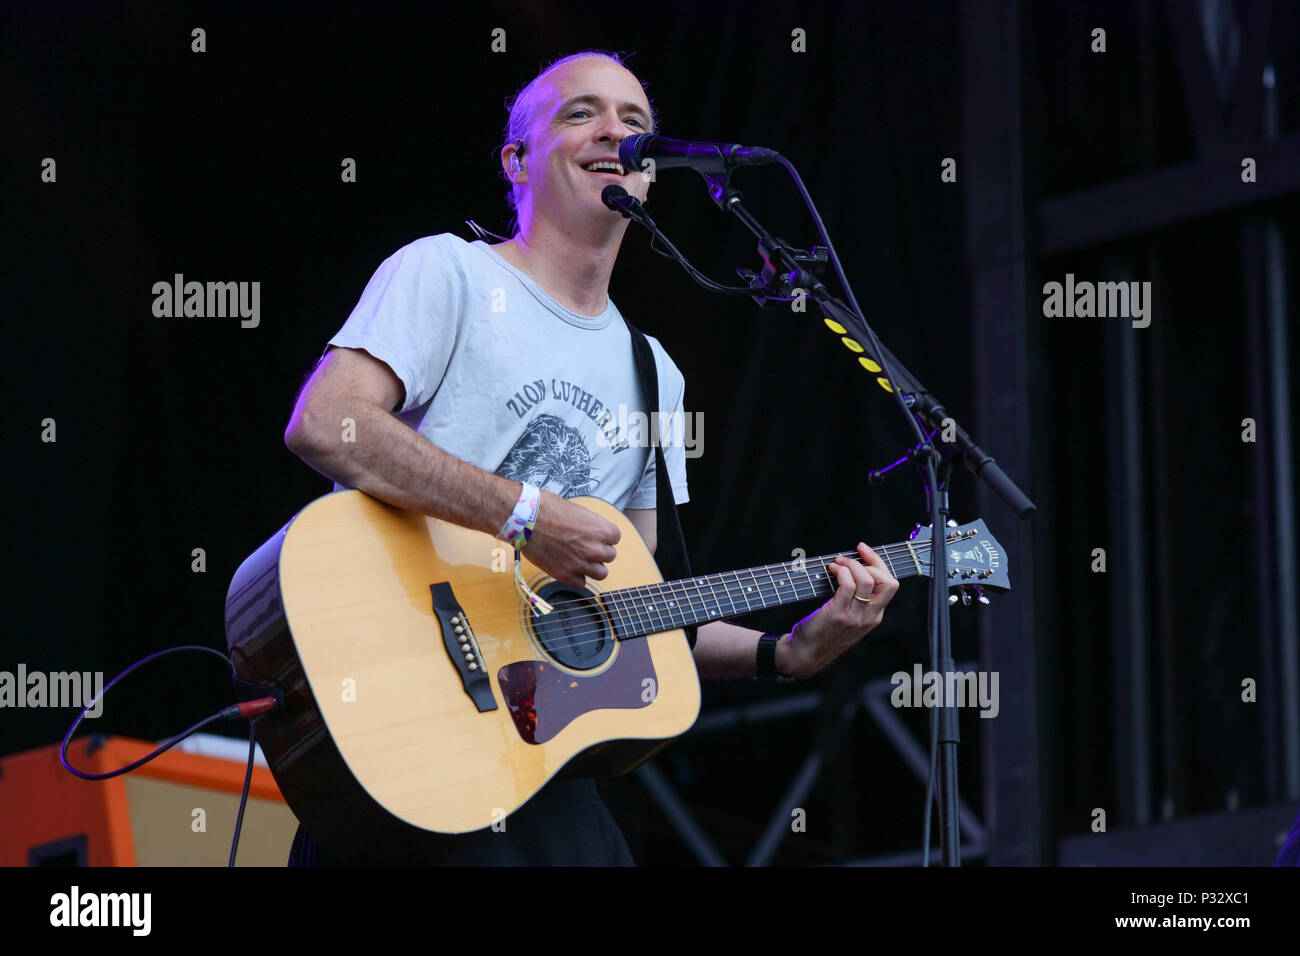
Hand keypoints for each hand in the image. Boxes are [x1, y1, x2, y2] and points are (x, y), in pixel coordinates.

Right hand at [522, 491, 620, 588]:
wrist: (524, 519)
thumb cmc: (546, 509)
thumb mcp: (576, 511)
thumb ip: (589, 525)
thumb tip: (591, 531)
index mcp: (601, 530)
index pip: (615, 538)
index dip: (604, 536)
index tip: (595, 536)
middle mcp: (595, 549)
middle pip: (610, 556)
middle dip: (599, 551)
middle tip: (586, 546)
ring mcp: (580, 564)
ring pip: (601, 573)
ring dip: (593, 567)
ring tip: (581, 559)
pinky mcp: (565, 575)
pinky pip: (581, 583)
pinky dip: (577, 577)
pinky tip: (569, 568)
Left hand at [778, 542, 899, 678]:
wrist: (806, 655)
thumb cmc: (823, 633)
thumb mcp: (849, 619)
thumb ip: (856, 601)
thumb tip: (852, 569)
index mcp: (874, 616)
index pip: (890, 585)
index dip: (879, 564)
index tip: (864, 552)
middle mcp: (869, 617)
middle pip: (887, 582)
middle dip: (872, 560)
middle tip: (854, 554)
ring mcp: (855, 617)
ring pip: (866, 580)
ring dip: (851, 564)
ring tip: (838, 562)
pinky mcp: (838, 614)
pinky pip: (847, 585)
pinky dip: (840, 571)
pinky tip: (832, 570)